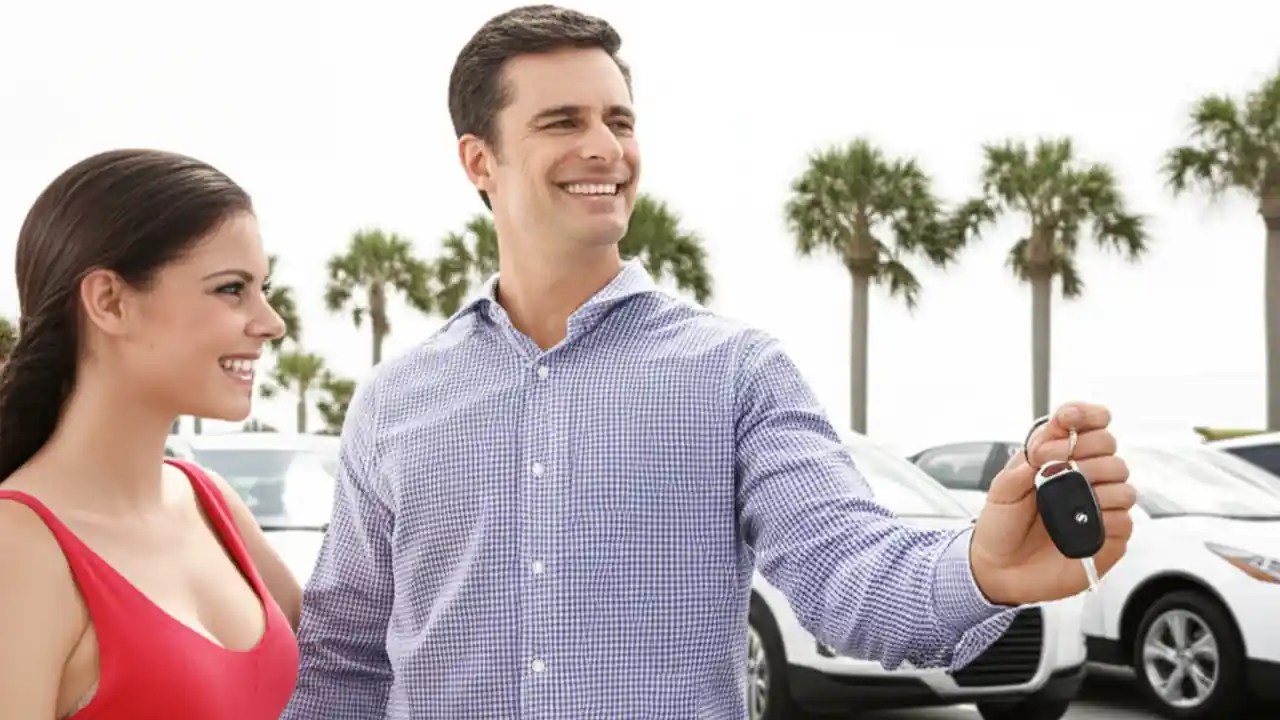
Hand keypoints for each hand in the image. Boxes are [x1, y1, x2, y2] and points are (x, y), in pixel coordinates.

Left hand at [969, 402, 1135, 605]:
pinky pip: (1124, 520)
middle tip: (1049, 463)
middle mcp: (1084, 478)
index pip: (1085, 425)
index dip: (1084, 415)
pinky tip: (1080, 523)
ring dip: (1096, 483)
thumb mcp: (1000, 492)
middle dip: (1083, 449)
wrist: (999, 570)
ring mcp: (1098, 506)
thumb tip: (1043, 453)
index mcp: (1058, 459)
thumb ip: (1021, 468)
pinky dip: (1104, 518)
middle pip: (1109, 447)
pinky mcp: (1108, 536)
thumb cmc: (1000, 528)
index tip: (1069, 417)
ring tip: (1066, 497)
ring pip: (1122, 481)